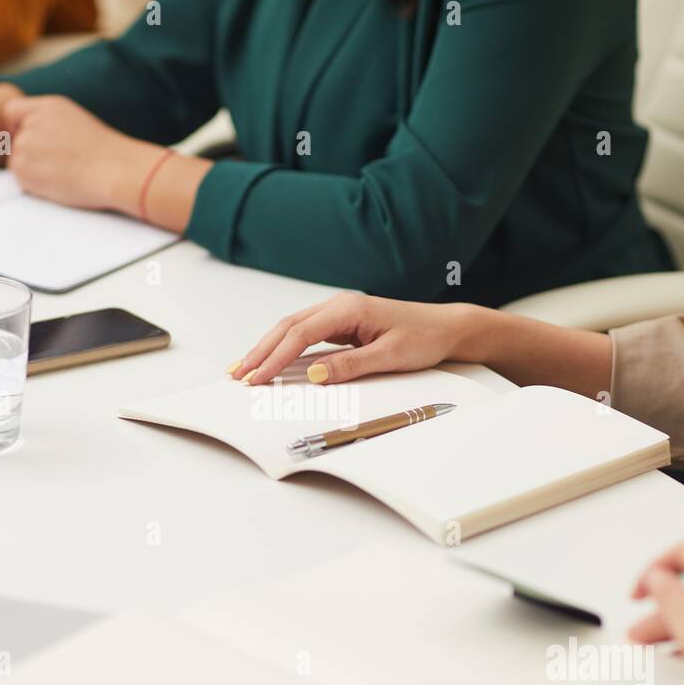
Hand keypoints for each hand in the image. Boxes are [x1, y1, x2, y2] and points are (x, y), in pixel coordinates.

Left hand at [3, 95, 152, 212]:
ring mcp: (25, 145)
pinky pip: (20, 180)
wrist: (115, 170)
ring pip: (16, 161)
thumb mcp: (75, 120)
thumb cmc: (105, 152)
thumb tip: (26, 134)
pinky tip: (58, 182)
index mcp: (48, 106)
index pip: (12, 111)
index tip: (31, 139)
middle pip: (14, 140)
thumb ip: (47, 121)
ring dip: (33, 170)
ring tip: (61, 173)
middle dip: (30, 154)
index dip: (16, 127)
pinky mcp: (23, 169)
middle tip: (57, 163)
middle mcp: (33, 122)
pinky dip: (35, 185)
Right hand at [231, 292, 482, 385]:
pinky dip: (284, 347)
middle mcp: (339, 306)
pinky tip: (272, 360)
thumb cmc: (424, 338)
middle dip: (260, 351)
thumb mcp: (389, 356)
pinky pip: (305, 334)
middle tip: (238, 375)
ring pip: (292, 329)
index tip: (256, 378)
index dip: (274, 357)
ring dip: (268, 348)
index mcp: (349, 308)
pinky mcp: (342, 324)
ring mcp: (339, 314)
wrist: (446, 328)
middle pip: (287, 327)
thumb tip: (311, 374)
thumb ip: (349, 365)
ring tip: (244, 369)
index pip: (300, 334)